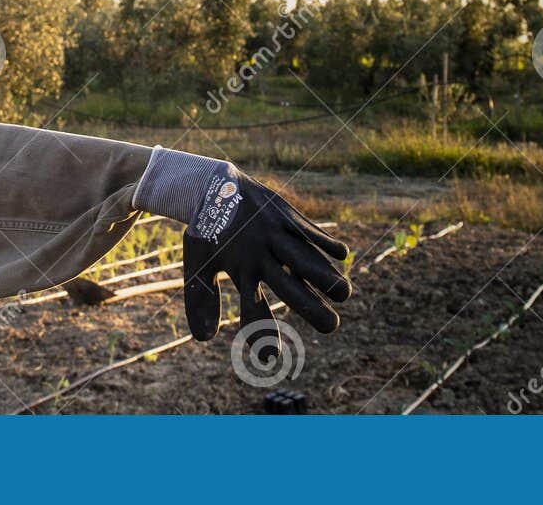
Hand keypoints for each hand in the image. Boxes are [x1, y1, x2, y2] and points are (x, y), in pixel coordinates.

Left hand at [181, 165, 350, 341]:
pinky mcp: (285, 214)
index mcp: (238, 268)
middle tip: (332, 327)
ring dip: (326, 274)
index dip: (262, 333)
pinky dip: (325, 241)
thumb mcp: (198, 265)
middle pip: (289, 285)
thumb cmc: (207, 232)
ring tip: (344, 295)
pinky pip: (309, 230)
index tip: (272, 357)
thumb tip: (203, 339)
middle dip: (311, 307)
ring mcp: (274, 232)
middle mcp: (259, 252)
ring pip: (305, 256)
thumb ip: (201, 301)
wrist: (211, 184)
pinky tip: (342, 256)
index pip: (252, 307)